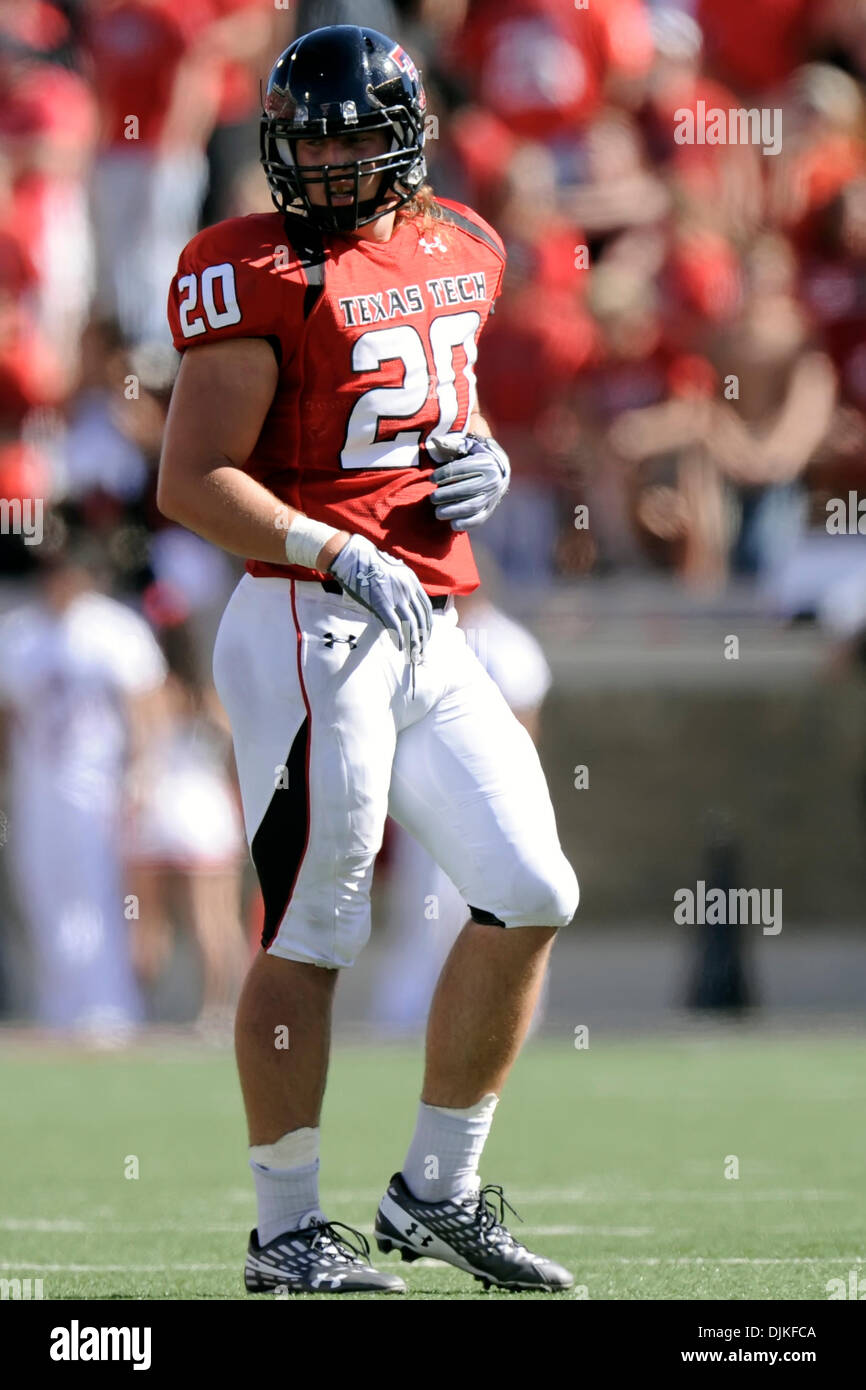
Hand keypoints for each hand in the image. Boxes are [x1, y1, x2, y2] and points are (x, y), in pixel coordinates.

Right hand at [329, 533, 432, 657]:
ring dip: (413, 640)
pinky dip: (399, 638)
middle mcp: (407, 588)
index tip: (426, 634)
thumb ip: (401, 586)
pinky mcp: (381, 603)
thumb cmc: (368, 564)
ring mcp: (395, 596)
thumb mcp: (392, 571)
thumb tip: (402, 603)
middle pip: (421, 617)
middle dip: (423, 635)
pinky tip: (400, 647)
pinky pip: (395, 625)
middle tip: (422, 648)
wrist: (352, 556)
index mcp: (411, 580)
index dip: (428, 623)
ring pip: (411, 623)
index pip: (426, 607)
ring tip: (413, 652)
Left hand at [427, 432, 509, 530]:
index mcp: (485, 463)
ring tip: (438, 512)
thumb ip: (451, 445)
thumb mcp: (467, 447)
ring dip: (453, 510)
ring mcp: (492, 496)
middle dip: (446, 495)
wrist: (499, 471)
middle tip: (432, 498)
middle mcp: (492, 480)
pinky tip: (452, 524)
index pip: (461, 470)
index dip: (443, 475)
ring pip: (472, 506)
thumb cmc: (475, 457)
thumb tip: (434, 441)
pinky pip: (479, 519)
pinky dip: (466, 523)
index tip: (431, 479)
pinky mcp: (490, 509)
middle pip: (466, 489)